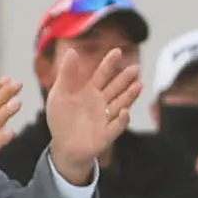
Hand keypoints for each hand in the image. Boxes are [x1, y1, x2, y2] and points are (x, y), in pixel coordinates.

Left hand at [43, 44, 139, 184]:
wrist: (63, 146)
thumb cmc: (61, 119)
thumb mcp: (59, 94)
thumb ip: (67, 74)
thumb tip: (72, 51)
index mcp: (90, 91)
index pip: (102, 74)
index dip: (109, 63)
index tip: (118, 51)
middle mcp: (102, 103)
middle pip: (115, 88)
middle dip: (125, 78)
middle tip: (135, 68)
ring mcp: (106, 118)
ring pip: (120, 104)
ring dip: (129, 96)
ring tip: (138, 85)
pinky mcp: (106, 134)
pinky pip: (116, 127)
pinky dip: (121, 120)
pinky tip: (124, 112)